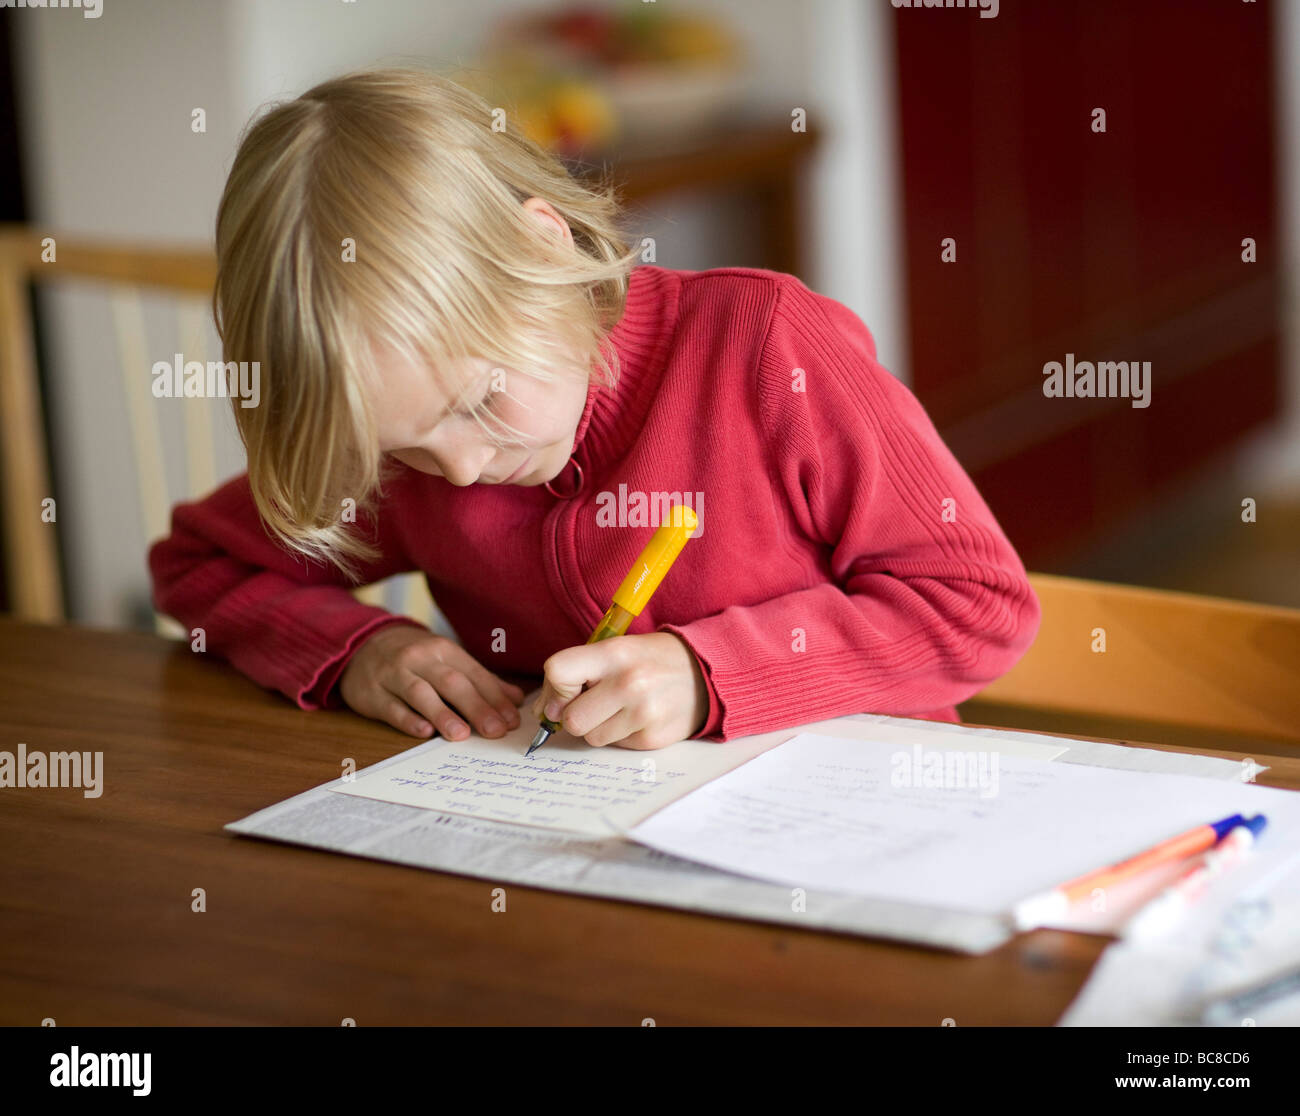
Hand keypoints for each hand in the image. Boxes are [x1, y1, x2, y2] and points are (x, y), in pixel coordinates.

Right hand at [339, 623, 524, 738]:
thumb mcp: (447, 660)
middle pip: (451, 683)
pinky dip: (408, 719)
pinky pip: (391, 707)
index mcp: (443, 651)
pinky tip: (424, 732)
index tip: (512, 720)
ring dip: (443, 714)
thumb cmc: (415, 658)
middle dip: (476, 707)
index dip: (495, 697)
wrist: (362, 645)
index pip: (474, 674)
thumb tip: (516, 700)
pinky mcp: (372, 694)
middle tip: (495, 731)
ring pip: (421, 694)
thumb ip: (481, 680)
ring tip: (462, 735)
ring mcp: (394, 675)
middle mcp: (419, 660)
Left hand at [530, 632, 708, 749]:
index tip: (566, 690)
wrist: (704, 673)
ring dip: (598, 727)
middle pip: (571, 719)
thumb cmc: (650, 660)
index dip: (554, 688)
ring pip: (590, 737)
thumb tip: (544, 712)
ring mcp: (643, 713)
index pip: (558, 672)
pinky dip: (619, 735)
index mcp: (614, 653)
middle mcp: (629, 683)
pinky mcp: (652, 739)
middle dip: (575, 714)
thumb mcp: (616, 649)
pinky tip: (637, 718)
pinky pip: (614, 746)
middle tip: (594, 702)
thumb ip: (578, 672)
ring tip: (620, 708)